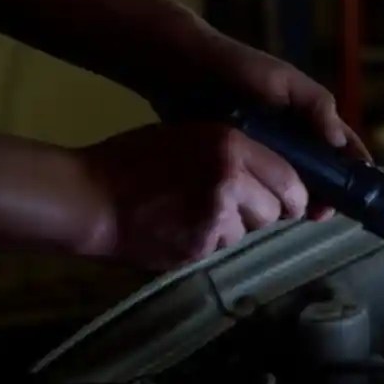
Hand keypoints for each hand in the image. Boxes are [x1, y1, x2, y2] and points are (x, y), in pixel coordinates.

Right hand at [75, 122, 307, 270]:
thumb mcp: (188, 137)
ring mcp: (217, 214)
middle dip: (266, 213)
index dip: (294, 195)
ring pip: (251, 230)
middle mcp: (230, 177)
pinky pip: (223, 247)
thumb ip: (233, 152)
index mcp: (230, 144)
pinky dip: (210, 242)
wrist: (89, 197)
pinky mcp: (201, 245)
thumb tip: (274, 175)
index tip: (292, 202)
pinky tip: (182, 228)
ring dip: (236, 227)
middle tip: (240, 209)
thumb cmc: (133, 161)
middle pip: (277, 209)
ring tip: (198, 214)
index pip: (288, 176)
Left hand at [169, 32, 371, 220]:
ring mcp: (267, 150)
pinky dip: (268, 196)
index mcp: (309, 117)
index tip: (361, 194)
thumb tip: (339, 143)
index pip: (343, 146)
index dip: (355, 169)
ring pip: (292, 182)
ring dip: (298, 198)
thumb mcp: (283, 80)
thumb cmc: (237, 67)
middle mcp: (293, 136)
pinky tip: (267, 209)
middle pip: (321, 172)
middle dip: (327, 192)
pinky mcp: (241, 161)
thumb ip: (315, 105)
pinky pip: (261, 183)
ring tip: (297, 212)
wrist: (179, 69)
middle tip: (322, 212)